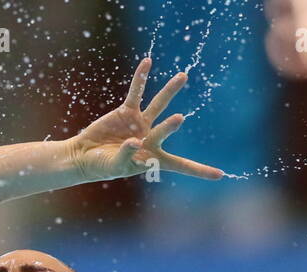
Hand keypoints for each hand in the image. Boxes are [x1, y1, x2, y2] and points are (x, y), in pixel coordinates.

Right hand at [67, 57, 225, 182]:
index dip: (199, 170)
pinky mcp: (127, 112)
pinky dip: (140, 78)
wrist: (85, 155)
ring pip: (158, 105)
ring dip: (169, 90)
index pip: (181, 165)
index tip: (220, 174)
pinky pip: (135, 92)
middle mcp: (152, 139)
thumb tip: (136, 142)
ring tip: (183, 76)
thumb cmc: (102, 167)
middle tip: (178, 118)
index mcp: (154, 159)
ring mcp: (141, 123)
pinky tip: (147, 62)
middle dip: (171, 125)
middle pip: (166, 129)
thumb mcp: (114, 167)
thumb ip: (126, 156)